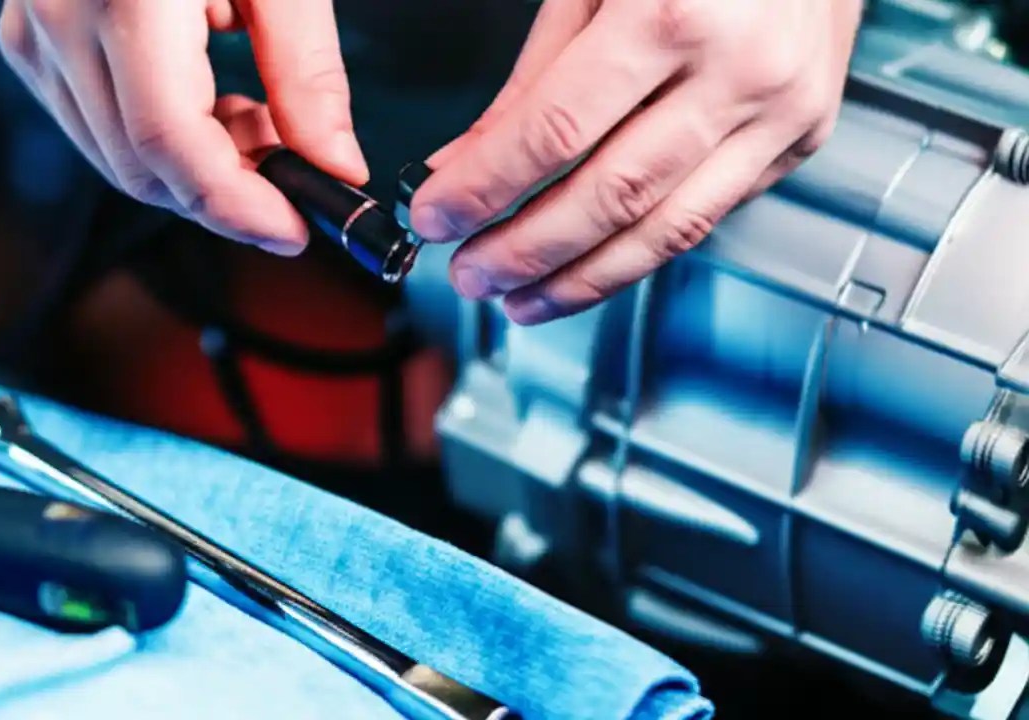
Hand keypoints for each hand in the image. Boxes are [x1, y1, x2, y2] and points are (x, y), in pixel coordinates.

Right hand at [0, 0, 367, 254]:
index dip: (237, 206)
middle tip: (296, 174)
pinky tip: (214, 103)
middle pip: (144, 169)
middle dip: (228, 196)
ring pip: (119, 161)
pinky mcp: (29, 42)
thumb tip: (334, 168)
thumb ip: (307, 73)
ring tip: (261, 122)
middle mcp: (61, 20)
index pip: (172, 146)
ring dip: (199, 172)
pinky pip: (99, 128)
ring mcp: (34, 35)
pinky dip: (165, 143)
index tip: (297, 229)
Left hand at [411, 0, 862, 323]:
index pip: (555, 131)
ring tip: (522, 299)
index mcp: (673, 10)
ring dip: (582, 279)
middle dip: (526, 250)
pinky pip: (708, 216)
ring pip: (666, 230)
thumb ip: (531, 77)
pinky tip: (592, 268)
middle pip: (610, 197)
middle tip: (472, 273)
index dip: (485, 187)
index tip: (437, 216)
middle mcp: (735, 68)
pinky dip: (640, 254)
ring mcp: (779, 110)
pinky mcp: (801, 138)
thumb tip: (465, 160)